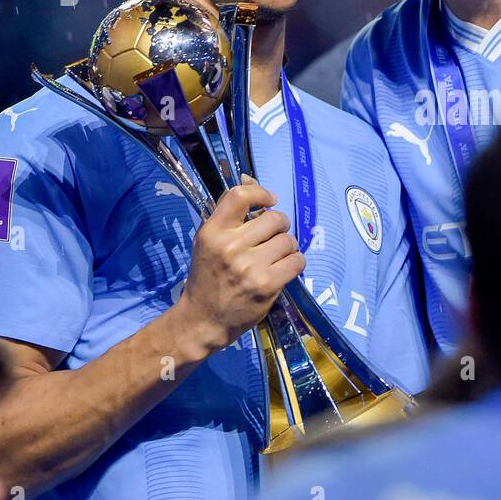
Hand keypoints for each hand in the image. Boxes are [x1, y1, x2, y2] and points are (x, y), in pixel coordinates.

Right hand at [174, 178, 304, 353]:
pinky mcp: (267, 285)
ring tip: (275, 257)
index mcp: (212, 232)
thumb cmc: (207, 277)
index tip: (269, 200)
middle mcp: (230, 247)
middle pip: (275, 218)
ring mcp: (249, 267)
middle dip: (279, 227)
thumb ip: (229, 213)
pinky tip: (283, 269)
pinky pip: (297, 261)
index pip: (240, 196)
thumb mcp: (208, 241)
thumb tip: (251, 180)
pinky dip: (295, 263)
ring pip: (289, 240)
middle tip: (271, 239)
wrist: (203, 320)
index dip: (261, 193)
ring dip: (287, 247)